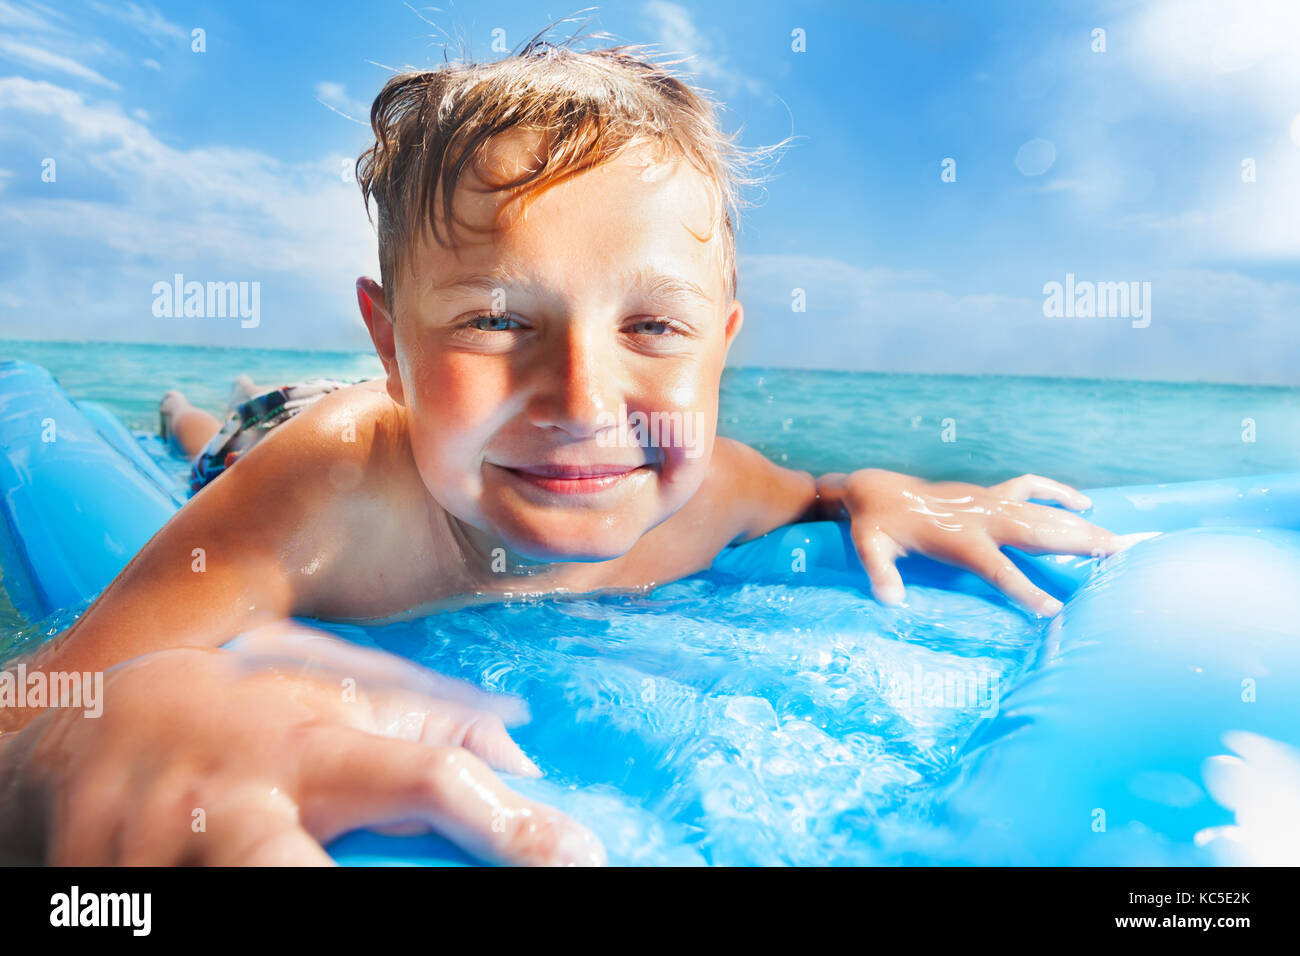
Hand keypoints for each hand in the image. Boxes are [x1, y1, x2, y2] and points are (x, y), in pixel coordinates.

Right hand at [0, 625, 604, 865]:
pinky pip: (166, 919)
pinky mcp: (103, 886)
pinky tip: (194, 895)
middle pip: (285, 871)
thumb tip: (524, 752)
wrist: (78, 730)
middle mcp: (235, 803)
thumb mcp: (329, 700)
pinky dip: (184, 914)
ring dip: (274, 894)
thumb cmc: (235, 713)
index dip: (502, 820)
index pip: (419, 779)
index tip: (575, 855)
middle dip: (317, 891)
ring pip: (235, 890)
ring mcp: (157, 851)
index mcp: (305, 745)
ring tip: (302, 880)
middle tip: (484, 896)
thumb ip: (426, 720)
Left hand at [826, 469, 1126, 615]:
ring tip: (1120, 540)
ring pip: (1044, 512)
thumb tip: (890, 600)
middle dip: (1080, 545)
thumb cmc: (876, 526)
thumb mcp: (871, 551)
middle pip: (1039, 533)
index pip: (999, 569)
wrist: (875, 490)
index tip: (1053, 610)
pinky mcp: (989, 492)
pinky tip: (1085, 503)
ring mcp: (988, 502)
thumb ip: (881, 574)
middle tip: (1121, 557)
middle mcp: (981, 518)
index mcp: (959, 540)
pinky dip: (1058, 492)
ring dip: (1081, 524)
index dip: (1026, 589)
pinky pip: (1031, 487)